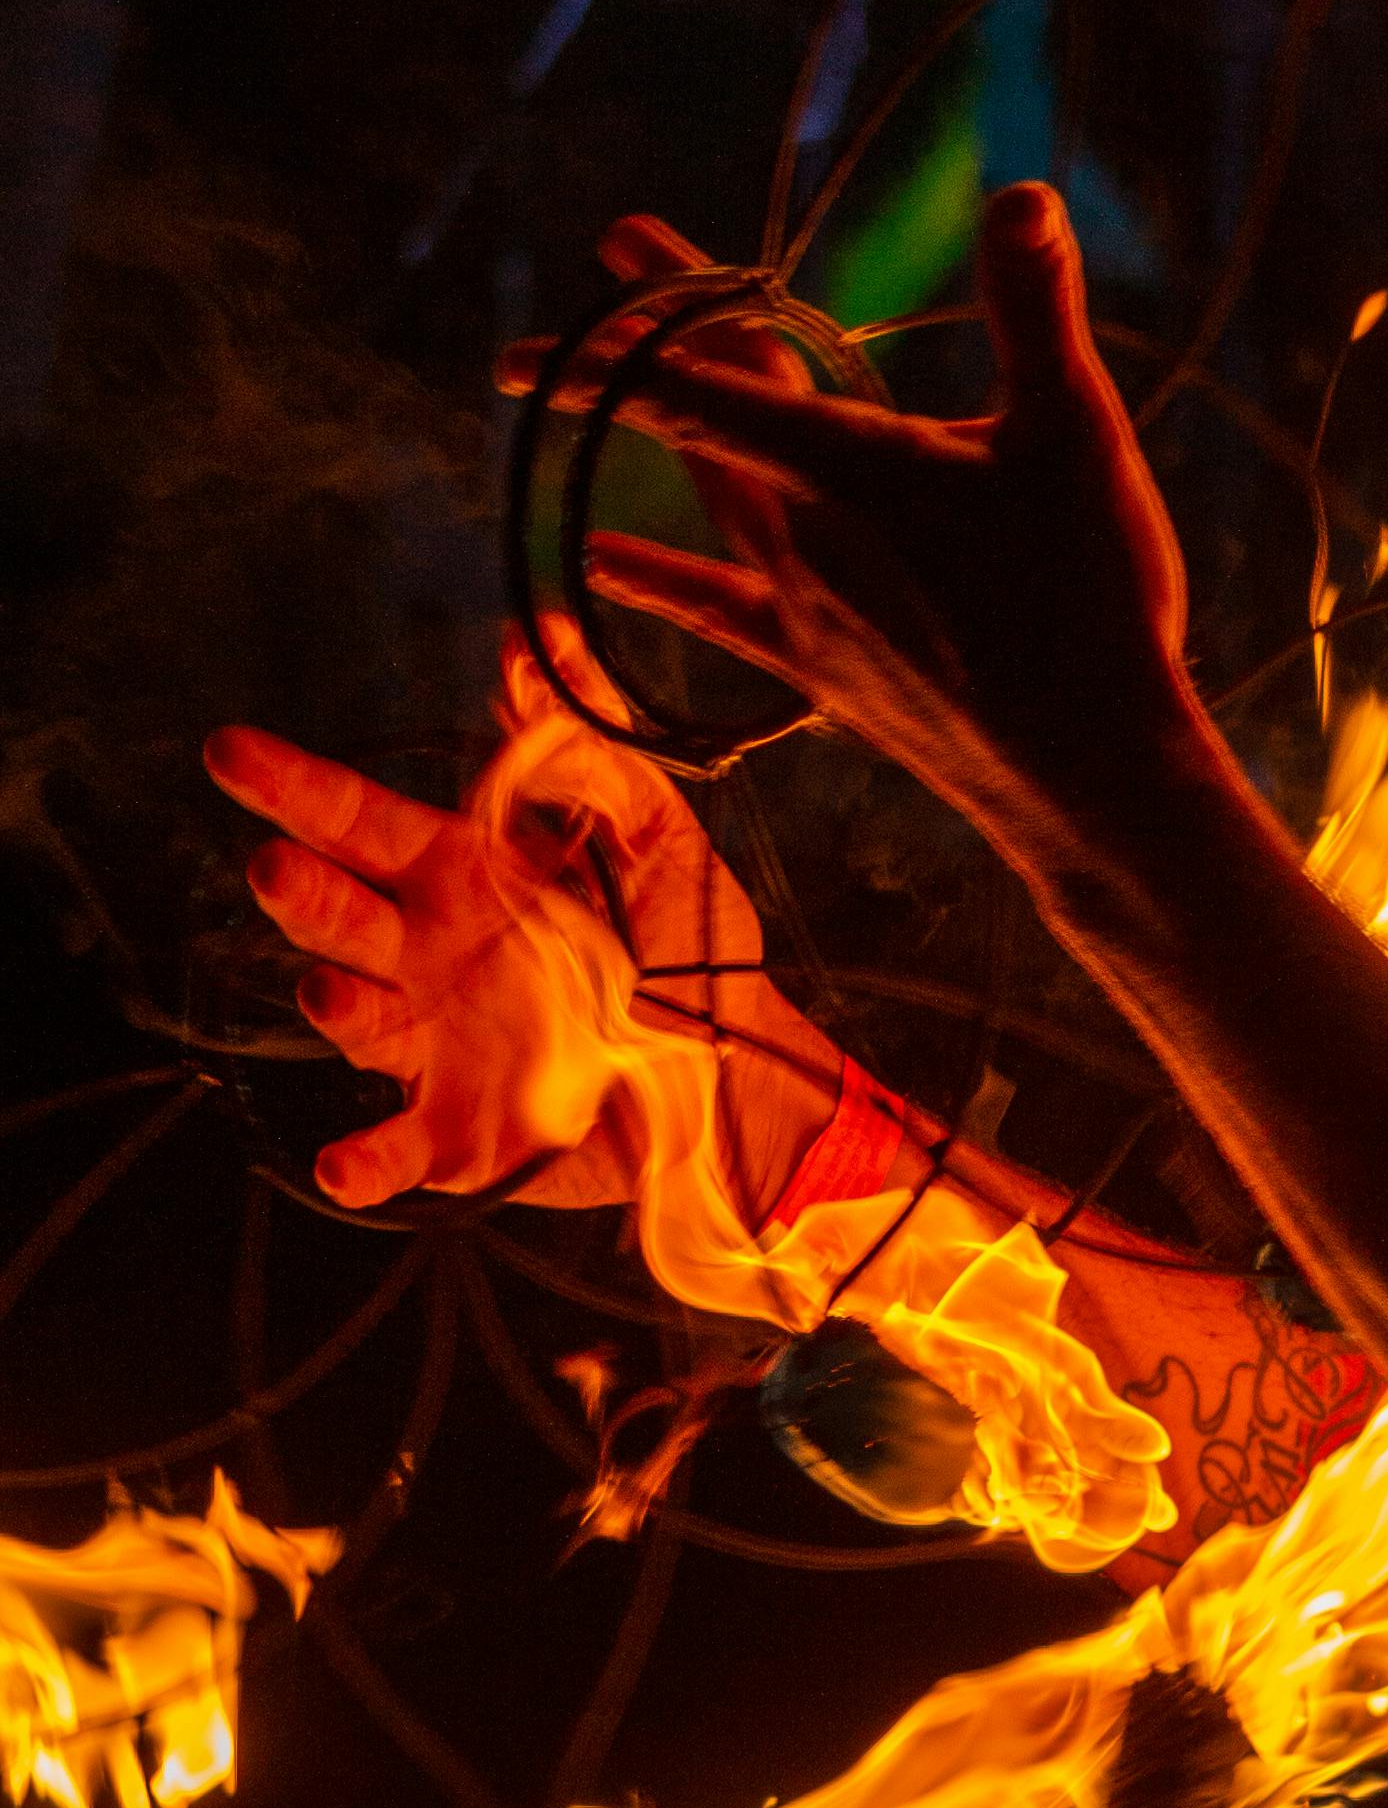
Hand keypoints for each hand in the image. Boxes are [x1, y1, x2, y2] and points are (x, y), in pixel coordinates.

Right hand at [206, 637, 808, 1212]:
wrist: (737, 1077)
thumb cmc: (690, 945)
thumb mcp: (655, 831)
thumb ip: (591, 747)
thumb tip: (534, 646)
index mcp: (462, 876)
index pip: (357, 820)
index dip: (294, 786)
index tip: (231, 751)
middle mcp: (425, 956)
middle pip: (336, 913)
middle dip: (300, 892)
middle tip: (277, 865)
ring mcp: (430, 1047)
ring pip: (350, 1017)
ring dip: (334, 1002)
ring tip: (332, 986)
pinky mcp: (455, 1137)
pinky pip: (390, 1149)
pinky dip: (362, 1160)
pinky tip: (343, 1160)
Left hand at [577, 186, 1209, 874]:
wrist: (1087, 775)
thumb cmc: (1088, 599)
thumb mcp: (1075, 436)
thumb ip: (1035, 311)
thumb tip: (1021, 192)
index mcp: (852, 466)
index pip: (721, 368)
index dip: (661, 302)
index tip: (608, 244)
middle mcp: (805, 538)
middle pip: (703, 417)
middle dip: (651, 337)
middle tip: (608, 262)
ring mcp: (805, 612)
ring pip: (711, 499)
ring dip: (660, 433)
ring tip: (587, 393)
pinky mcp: (822, 674)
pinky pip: (718, 613)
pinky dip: (661, 580)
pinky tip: (601, 561)